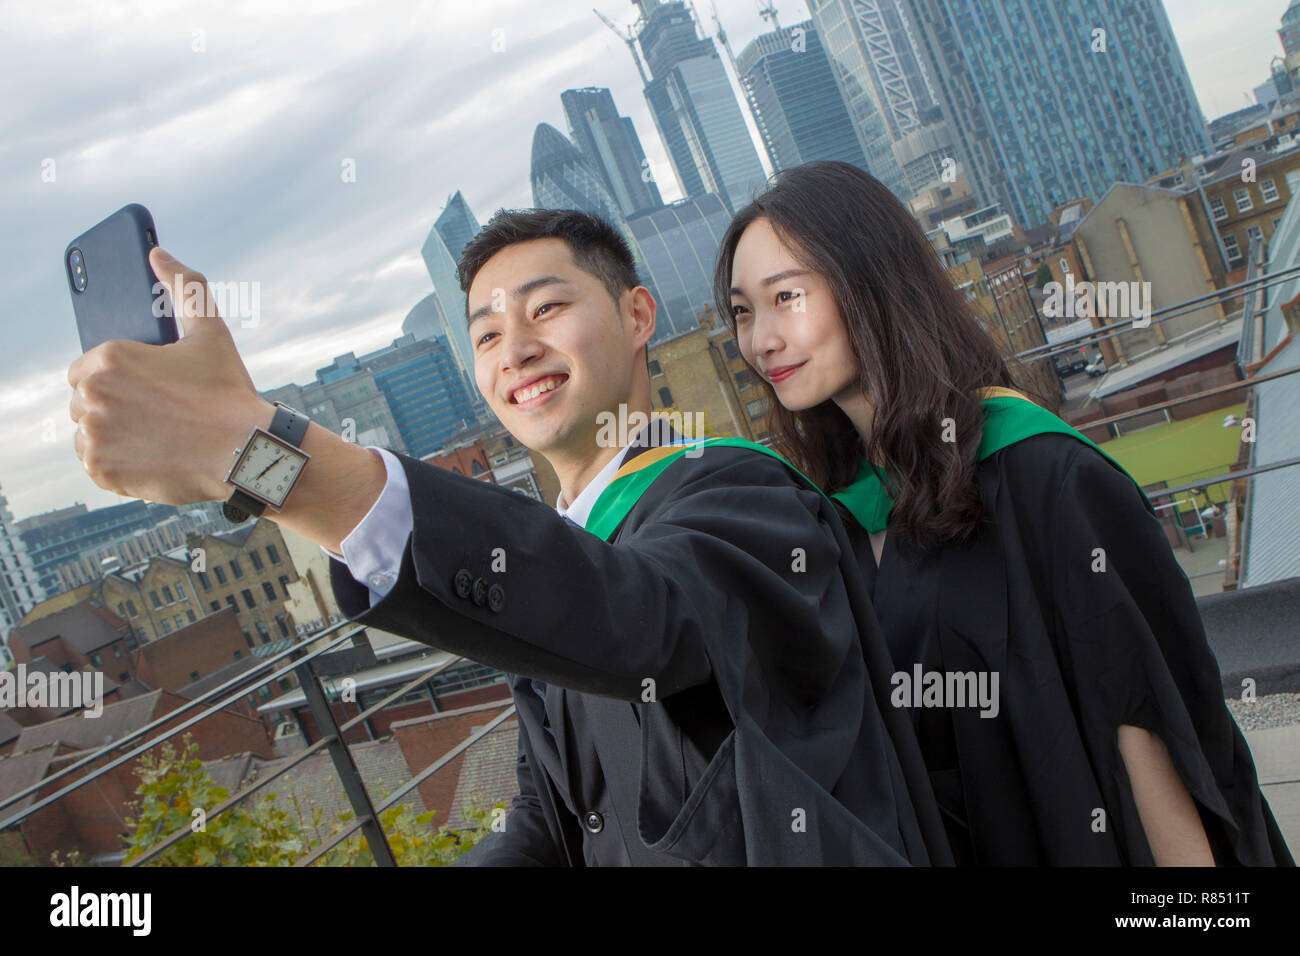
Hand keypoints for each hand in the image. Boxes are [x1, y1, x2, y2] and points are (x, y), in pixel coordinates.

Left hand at [67, 247, 271, 505]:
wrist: (245, 452)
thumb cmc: (228, 393)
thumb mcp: (210, 333)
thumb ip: (184, 287)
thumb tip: (158, 254)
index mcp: (110, 359)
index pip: (85, 370)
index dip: (114, 381)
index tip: (142, 393)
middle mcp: (94, 395)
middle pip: (85, 404)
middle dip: (114, 409)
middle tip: (156, 417)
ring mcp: (95, 436)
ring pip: (89, 435)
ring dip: (113, 437)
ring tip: (155, 438)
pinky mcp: (102, 469)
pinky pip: (96, 466)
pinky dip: (118, 465)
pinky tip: (152, 458)